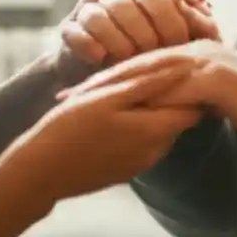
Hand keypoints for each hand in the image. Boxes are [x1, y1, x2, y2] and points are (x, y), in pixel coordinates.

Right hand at [7, 66, 202, 203]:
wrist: (40, 170)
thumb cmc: (70, 126)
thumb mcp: (108, 96)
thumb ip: (149, 83)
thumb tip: (186, 66)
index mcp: (155, 130)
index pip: (196, 106)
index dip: (190, 84)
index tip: (172, 67)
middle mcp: (156, 152)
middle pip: (179, 117)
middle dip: (171, 95)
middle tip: (146, 73)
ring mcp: (141, 163)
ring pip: (160, 129)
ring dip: (152, 110)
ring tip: (125, 92)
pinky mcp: (127, 169)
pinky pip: (144, 142)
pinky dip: (139, 125)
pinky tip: (114, 115)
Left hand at [57, 40, 236, 149]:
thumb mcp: (223, 100)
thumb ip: (198, 97)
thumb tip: (177, 110)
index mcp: (195, 52)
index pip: (143, 62)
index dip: (109, 76)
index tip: (79, 90)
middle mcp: (196, 50)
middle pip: (137, 63)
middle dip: (99, 80)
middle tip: (65, 94)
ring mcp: (205, 60)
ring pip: (147, 71)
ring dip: (111, 87)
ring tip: (80, 101)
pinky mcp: (215, 77)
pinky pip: (171, 87)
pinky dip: (142, 98)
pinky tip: (119, 110)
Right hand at [58, 0, 220, 70]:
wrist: (106, 84)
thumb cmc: (152, 59)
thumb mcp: (180, 43)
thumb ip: (195, 22)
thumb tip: (205, 0)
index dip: (172, 5)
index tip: (183, 35)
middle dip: (148, 22)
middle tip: (156, 49)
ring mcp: (90, 9)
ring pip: (103, 10)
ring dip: (119, 36)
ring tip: (128, 57)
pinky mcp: (70, 30)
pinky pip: (76, 30)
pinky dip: (89, 43)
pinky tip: (100, 58)